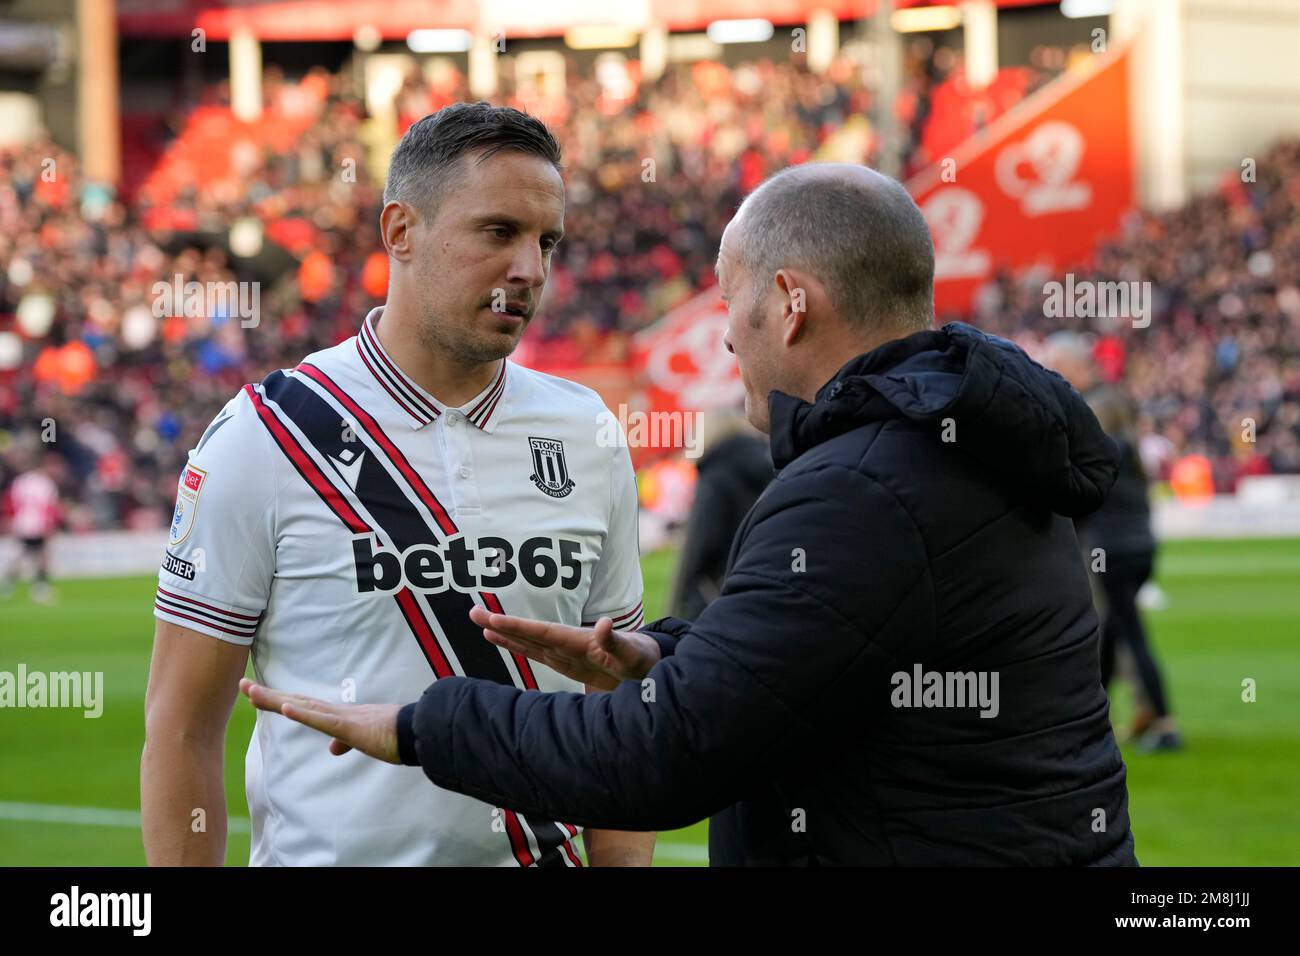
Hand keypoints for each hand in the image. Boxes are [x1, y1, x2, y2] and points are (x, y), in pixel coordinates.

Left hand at [239, 678, 401, 763]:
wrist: (416, 732)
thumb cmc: (394, 735)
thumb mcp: (364, 740)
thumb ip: (346, 743)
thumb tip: (333, 750)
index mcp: (337, 716)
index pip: (302, 705)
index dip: (279, 699)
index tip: (256, 693)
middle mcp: (335, 711)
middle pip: (295, 700)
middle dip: (267, 695)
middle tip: (241, 684)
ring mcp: (341, 717)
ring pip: (302, 705)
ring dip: (276, 699)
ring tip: (251, 693)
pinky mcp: (349, 726)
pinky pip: (322, 720)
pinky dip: (303, 713)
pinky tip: (286, 707)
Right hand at [468, 607, 659, 691]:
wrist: (650, 665)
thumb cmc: (642, 659)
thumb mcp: (632, 654)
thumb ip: (616, 642)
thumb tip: (605, 624)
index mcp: (579, 641)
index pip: (542, 633)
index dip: (517, 628)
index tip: (492, 620)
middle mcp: (568, 643)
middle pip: (528, 633)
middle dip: (501, 625)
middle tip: (472, 613)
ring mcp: (565, 652)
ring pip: (528, 642)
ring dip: (504, 634)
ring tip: (479, 623)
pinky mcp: (567, 663)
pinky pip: (536, 654)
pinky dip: (517, 647)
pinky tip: (500, 641)